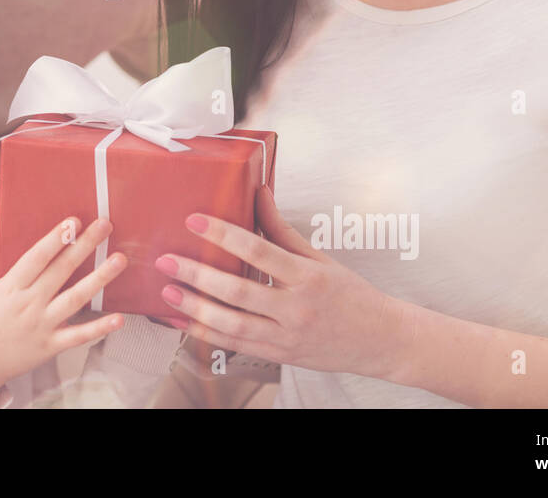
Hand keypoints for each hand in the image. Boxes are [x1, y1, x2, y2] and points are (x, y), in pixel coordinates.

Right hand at [0, 217, 127, 390]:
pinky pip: (79, 336)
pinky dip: (99, 328)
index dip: (56, 238)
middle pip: (62, 270)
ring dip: (100, 278)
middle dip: (85, 245)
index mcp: (10, 286)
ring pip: (76, 298)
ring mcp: (43, 325)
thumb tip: (0, 227)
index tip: (73, 221)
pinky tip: (119, 317)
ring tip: (119, 260)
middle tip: (105, 225)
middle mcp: (30, 304)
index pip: (37, 257)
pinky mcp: (51, 345)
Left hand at [152, 185, 407, 377]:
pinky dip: (206, 334)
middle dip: (198, 276)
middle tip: (167, 260)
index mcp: (309, 277)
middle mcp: (297, 309)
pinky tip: (184, 321)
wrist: (381, 341)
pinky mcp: (280, 356)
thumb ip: (283, 229)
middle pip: (239, 292)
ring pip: (232, 326)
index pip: (260, 251)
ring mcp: (287, 337)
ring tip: (167, 291)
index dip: (224, 235)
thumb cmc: (351, 294)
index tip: (194, 220)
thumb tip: (259, 192)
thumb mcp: (321, 258)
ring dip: (195, 309)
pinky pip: (236, 346)